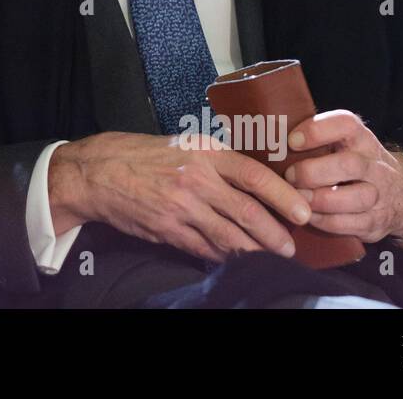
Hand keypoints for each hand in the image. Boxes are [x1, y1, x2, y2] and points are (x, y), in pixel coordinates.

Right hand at [47, 131, 311, 262]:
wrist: (99, 172)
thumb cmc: (143, 155)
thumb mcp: (184, 144)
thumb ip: (217, 162)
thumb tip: (253, 183)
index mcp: (204, 151)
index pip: (254, 174)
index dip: (283, 196)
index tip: (303, 211)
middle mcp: (196, 179)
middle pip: (248, 212)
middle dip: (275, 235)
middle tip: (290, 247)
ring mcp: (182, 207)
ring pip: (229, 237)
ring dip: (253, 251)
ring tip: (268, 257)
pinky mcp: (168, 229)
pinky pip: (204, 249)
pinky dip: (221, 256)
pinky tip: (231, 258)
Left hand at [283, 110, 402, 242]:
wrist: (401, 193)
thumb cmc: (355, 163)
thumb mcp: (343, 144)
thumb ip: (316, 140)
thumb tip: (267, 136)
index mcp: (361, 139)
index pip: (345, 125)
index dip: (316, 131)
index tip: (291, 140)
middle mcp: (373, 164)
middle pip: (349, 165)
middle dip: (313, 172)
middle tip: (289, 176)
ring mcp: (378, 194)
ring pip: (356, 197)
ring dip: (320, 200)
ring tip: (298, 199)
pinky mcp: (375, 222)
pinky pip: (350, 224)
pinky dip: (325, 221)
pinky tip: (307, 216)